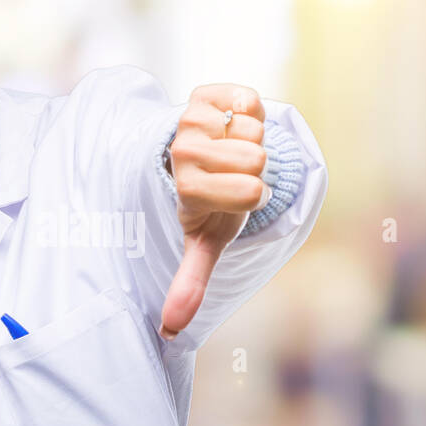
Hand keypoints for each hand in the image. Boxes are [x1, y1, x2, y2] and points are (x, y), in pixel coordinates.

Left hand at [159, 84, 267, 340]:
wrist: (195, 155)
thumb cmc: (208, 204)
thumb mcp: (204, 242)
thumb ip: (190, 282)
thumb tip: (169, 333)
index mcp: (186, 187)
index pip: (251, 191)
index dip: (255, 195)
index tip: (236, 197)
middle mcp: (182, 149)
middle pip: (256, 158)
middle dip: (255, 168)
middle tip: (233, 173)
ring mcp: (191, 117)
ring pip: (254, 129)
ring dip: (252, 140)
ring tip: (230, 150)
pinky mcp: (206, 92)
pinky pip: (250, 99)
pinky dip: (251, 111)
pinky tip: (233, 124)